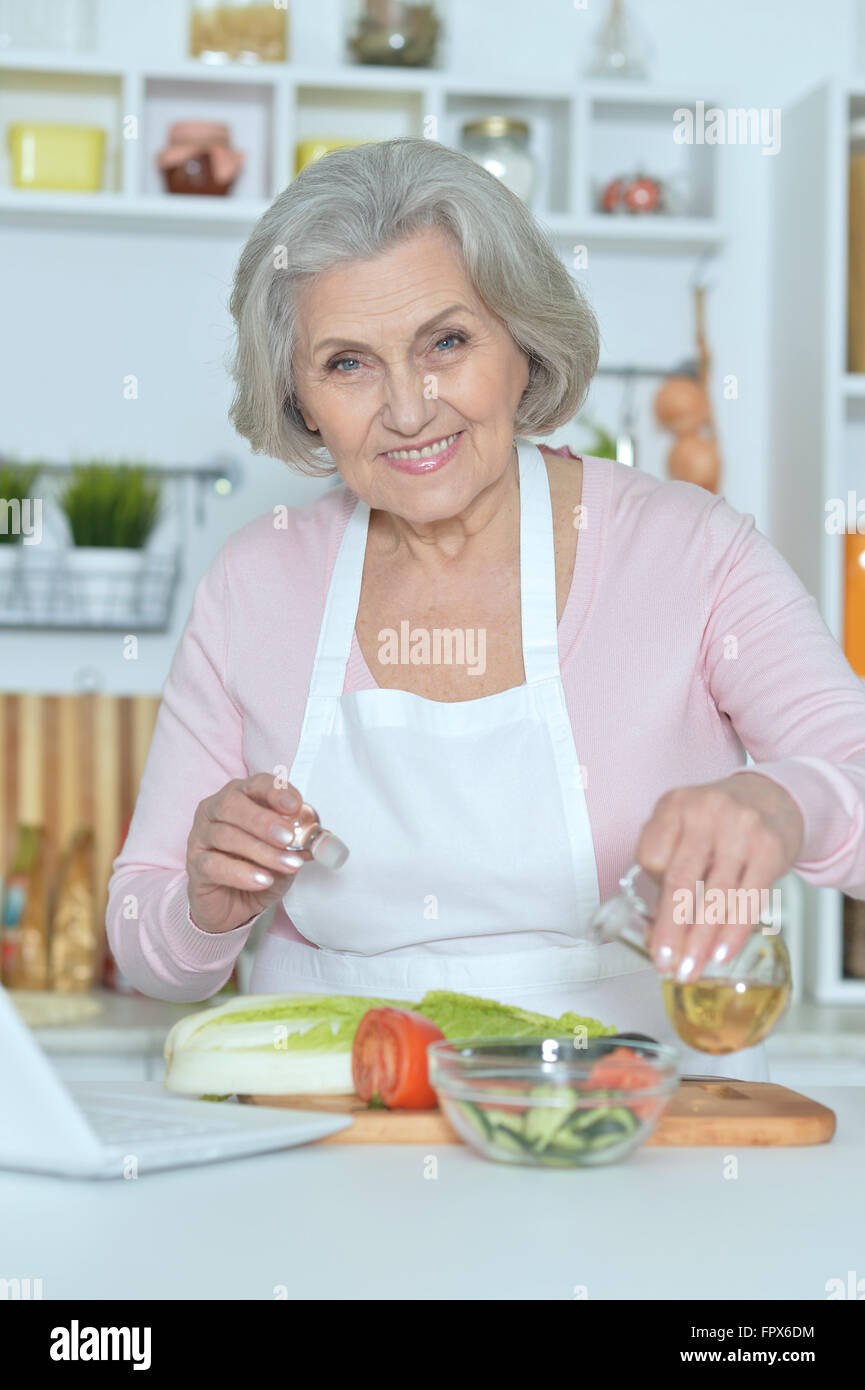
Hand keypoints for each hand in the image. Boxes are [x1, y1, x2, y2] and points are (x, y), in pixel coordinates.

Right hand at [186, 773, 310, 933]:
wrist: (232, 905)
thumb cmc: (258, 868)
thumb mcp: (286, 853)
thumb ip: (301, 843)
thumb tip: (322, 841)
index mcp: (240, 797)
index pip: (255, 784)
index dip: (275, 792)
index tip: (295, 806)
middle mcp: (214, 811)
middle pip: (232, 804)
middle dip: (263, 820)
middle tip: (288, 837)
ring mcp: (200, 837)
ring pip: (225, 835)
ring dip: (261, 851)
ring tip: (287, 865)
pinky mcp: (195, 866)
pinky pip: (214, 864)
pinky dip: (241, 872)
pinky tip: (263, 880)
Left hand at [634, 773, 803, 980]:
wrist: (774, 798)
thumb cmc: (720, 822)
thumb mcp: (687, 831)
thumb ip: (668, 875)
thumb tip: (654, 935)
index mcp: (675, 805)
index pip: (651, 857)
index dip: (651, 889)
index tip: (654, 914)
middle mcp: (705, 812)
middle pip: (680, 880)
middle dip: (670, 930)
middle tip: (664, 963)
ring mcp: (740, 828)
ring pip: (716, 895)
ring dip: (700, 940)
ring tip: (690, 969)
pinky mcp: (770, 848)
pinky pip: (749, 899)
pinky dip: (733, 932)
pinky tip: (721, 953)